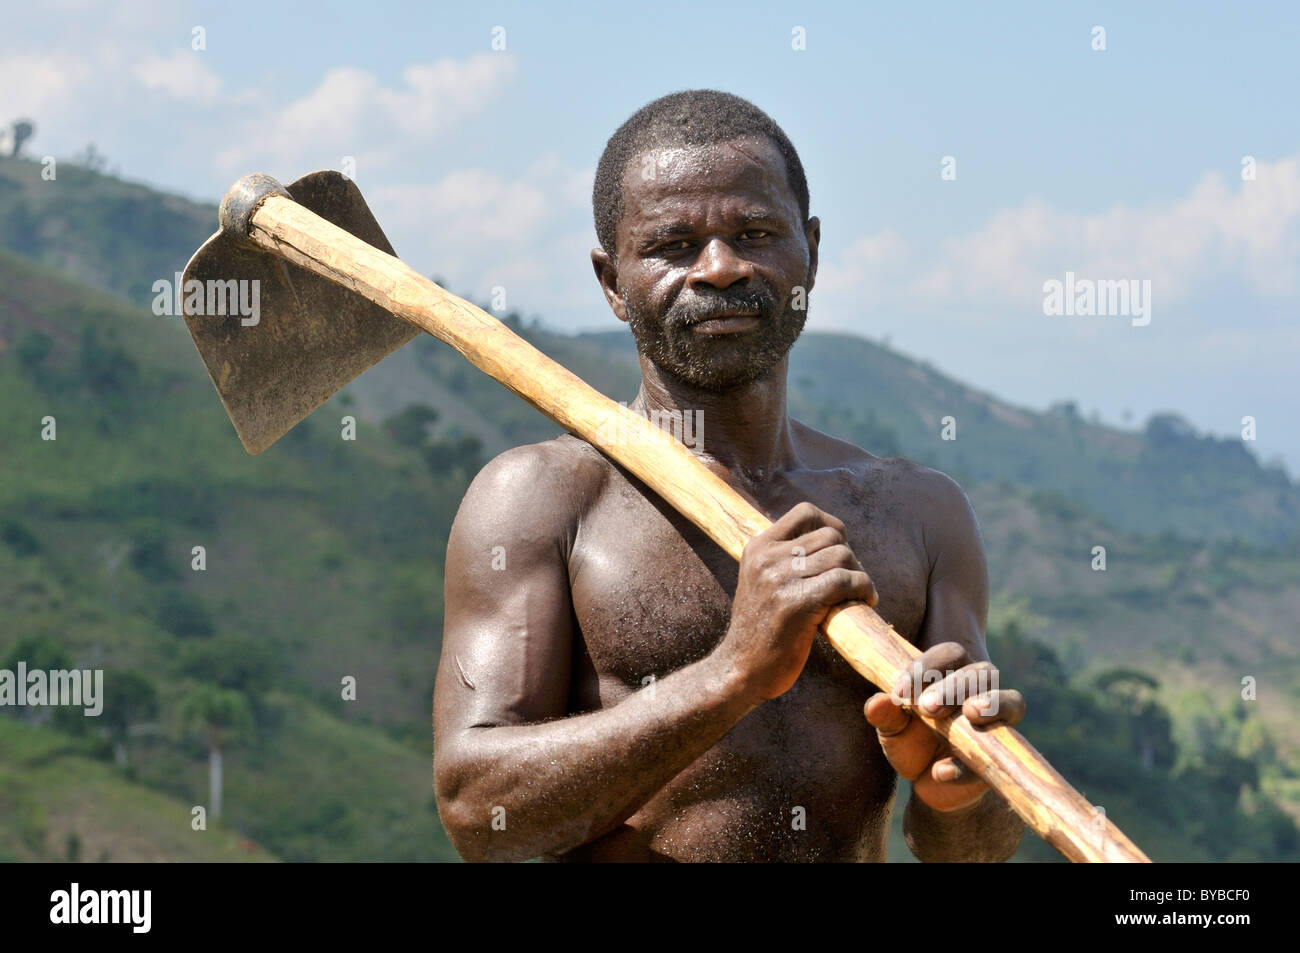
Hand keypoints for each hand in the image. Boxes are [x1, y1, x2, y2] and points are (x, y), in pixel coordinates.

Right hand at [716, 502, 876, 703]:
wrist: (741, 669)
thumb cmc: (761, 629)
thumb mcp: (762, 582)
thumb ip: (785, 559)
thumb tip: (833, 541)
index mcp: (758, 547)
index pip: (805, 512)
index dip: (831, 525)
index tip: (840, 550)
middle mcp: (767, 558)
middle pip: (830, 535)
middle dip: (850, 556)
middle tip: (852, 582)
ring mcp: (780, 579)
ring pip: (842, 555)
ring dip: (860, 574)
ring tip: (859, 594)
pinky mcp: (797, 604)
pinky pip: (845, 580)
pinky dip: (864, 589)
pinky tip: (866, 602)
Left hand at [864, 641, 1025, 812]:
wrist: (926, 784)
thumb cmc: (911, 742)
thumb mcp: (892, 728)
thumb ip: (885, 713)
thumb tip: (877, 703)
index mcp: (951, 674)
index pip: (950, 653)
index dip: (926, 667)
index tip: (900, 692)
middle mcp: (981, 691)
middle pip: (983, 672)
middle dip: (956, 686)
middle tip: (927, 707)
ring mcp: (997, 724)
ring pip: (1013, 702)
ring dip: (992, 705)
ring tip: (970, 714)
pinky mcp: (1001, 758)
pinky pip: (998, 755)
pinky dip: (966, 766)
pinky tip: (941, 771)